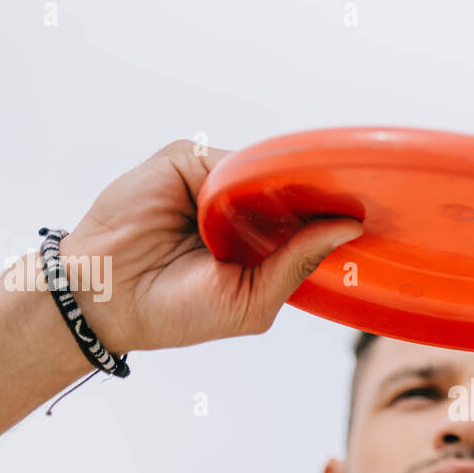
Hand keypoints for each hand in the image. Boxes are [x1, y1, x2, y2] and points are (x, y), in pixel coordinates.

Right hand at [59, 139, 363, 352]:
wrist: (105, 298)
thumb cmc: (177, 312)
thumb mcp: (252, 301)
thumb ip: (297, 264)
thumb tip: (346, 228)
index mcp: (265, 244)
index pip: (311, 220)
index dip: (336, 217)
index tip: (368, 217)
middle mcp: (244, 210)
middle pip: (294, 188)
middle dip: (319, 194)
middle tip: (351, 201)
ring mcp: (214, 183)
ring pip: (262, 170)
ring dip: (274, 189)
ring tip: (285, 210)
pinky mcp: (183, 162)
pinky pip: (222, 160)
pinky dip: (230, 180)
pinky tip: (225, 208)